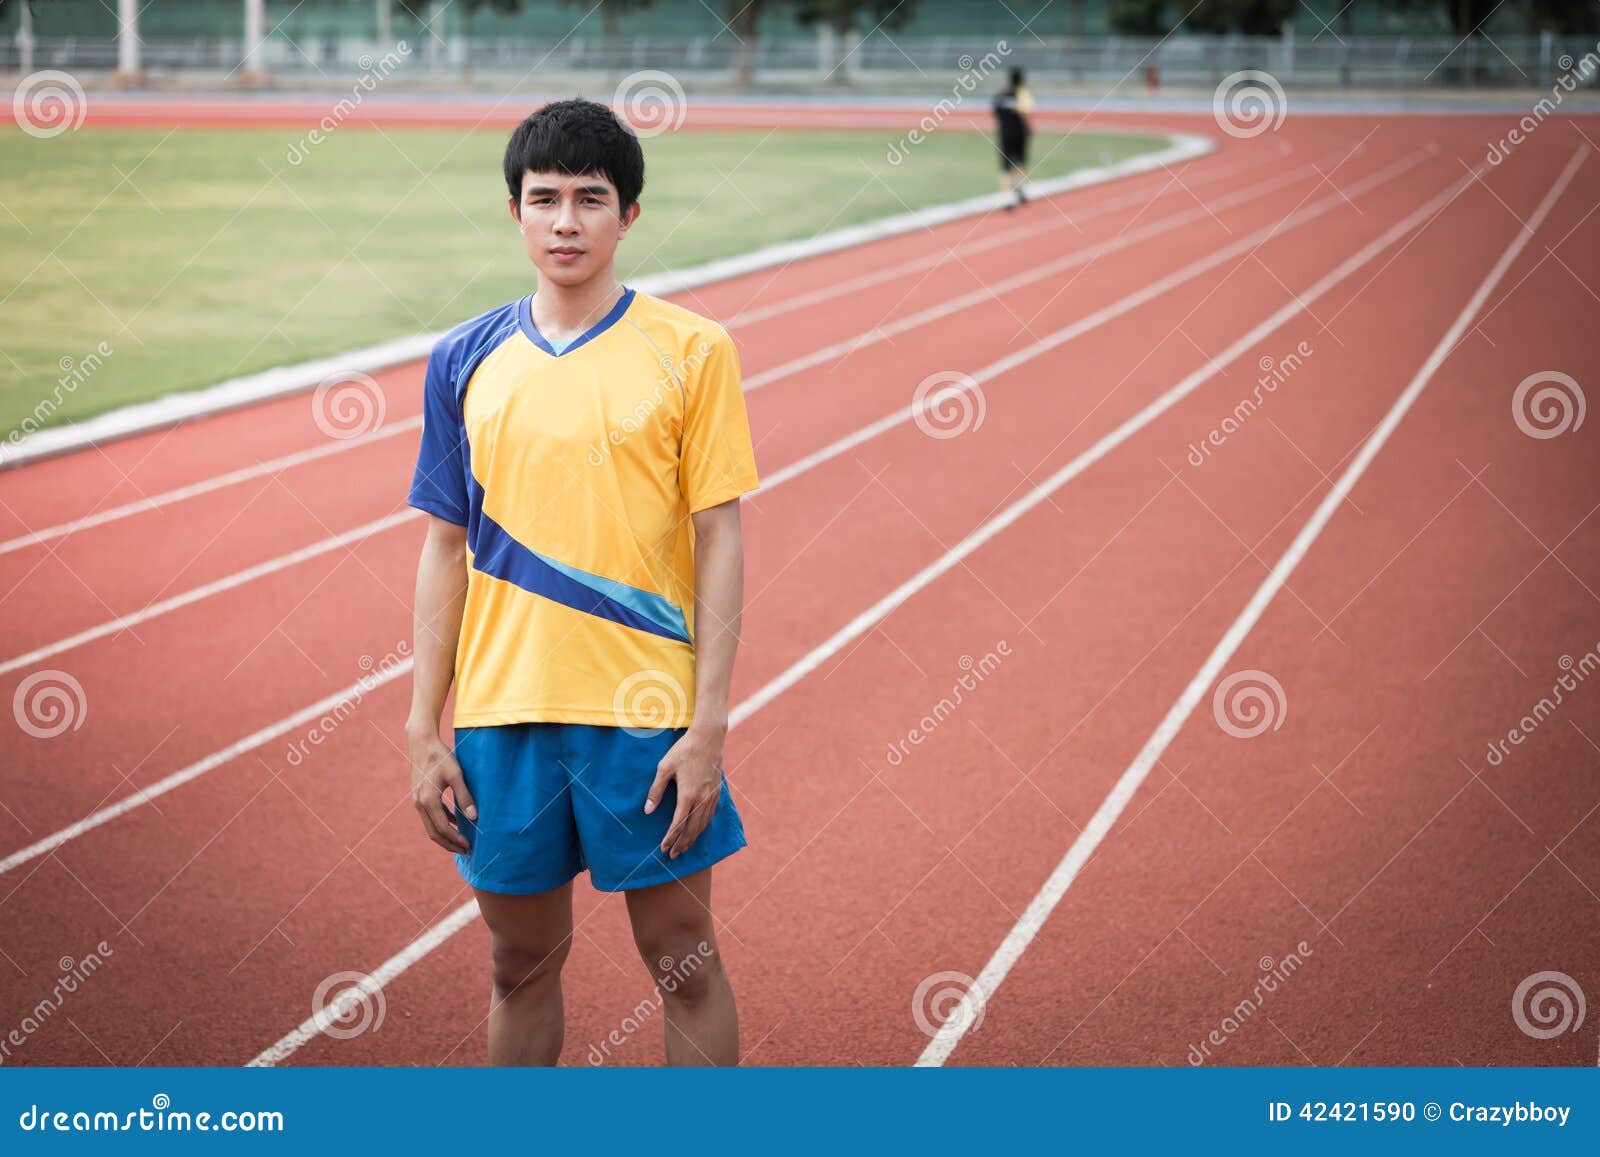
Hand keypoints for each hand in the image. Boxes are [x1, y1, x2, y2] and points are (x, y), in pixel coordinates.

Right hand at [410, 727, 474, 852]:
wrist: (422, 743)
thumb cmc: (440, 757)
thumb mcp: (456, 775)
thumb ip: (465, 796)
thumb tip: (475, 817)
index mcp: (428, 800)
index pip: (442, 828)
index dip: (456, 839)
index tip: (469, 845)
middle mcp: (420, 804)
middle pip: (433, 833)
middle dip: (449, 844)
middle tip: (465, 851)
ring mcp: (418, 801)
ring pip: (430, 826)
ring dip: (445, 836)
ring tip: (461, 842)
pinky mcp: (420, 796)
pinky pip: (430, 816)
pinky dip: (442, 823)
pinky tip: (456, 823)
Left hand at [644, 724, 724, 858]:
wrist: (708, 738)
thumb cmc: (683, 751)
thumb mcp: (664, 768)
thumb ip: (656, 790)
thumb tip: (648, 810)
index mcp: (688, 794)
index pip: (678, 823)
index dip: (670, 838)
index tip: (663, 848)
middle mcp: (702, 799)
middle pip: (692, 828)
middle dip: (682, 843)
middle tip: (673, 855)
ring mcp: (712, 796)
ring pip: (703, 824)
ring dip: (693, 838)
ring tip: (684, 847)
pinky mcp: (717, 791)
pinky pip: (710, 815)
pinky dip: (703, 827)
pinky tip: (698, 830)